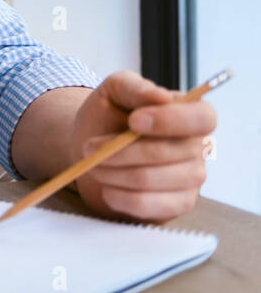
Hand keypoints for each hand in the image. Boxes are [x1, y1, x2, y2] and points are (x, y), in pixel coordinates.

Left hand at [68, 71, 214, 221]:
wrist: (90, 150)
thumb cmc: (106, 117)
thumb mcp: (113, 92)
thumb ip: (134, 87)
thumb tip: (161, 97)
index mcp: (190, 114)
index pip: (202, 118)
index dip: (170, 120)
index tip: (133, 121)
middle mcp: (197, 148)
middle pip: (166, 153)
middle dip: (119, 150)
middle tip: (90, 146)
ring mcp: (191, 180)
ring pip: (150, 180)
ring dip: (112, 172)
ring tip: (93, 164)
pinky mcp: (176, 205)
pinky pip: (148, 206)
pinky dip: (118, 196)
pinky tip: (107, 187)